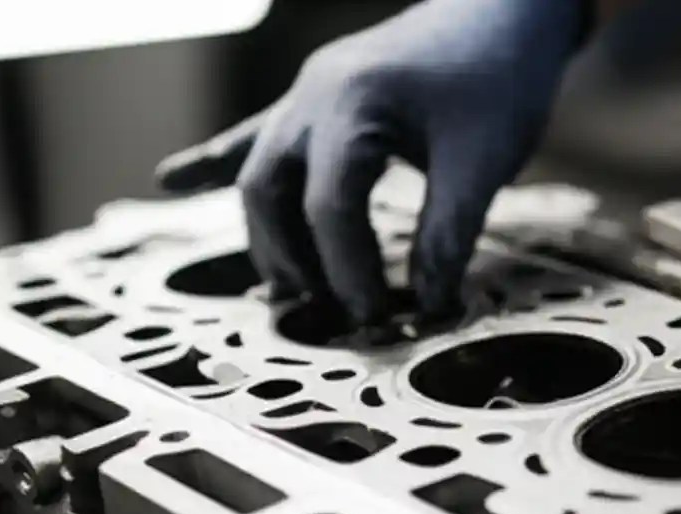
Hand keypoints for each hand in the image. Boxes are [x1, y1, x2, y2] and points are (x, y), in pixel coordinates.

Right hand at [156, 0, 588, 325]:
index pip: (330, 208)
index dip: (349, 271)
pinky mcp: (321, 93)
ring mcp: (310, 91)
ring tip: (287, 288)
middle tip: (327, 310)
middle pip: (271, 191)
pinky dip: (221, 162)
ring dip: (269, 232)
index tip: (377, 315)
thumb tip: (429, 305)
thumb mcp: (484, 163)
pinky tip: (173, 179)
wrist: (507, 12)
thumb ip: (448, 236)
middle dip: (292, 259)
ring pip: (261, 170)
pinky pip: (258, 133)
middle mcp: (314, 96)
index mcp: (352, 107)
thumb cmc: (500, 77)